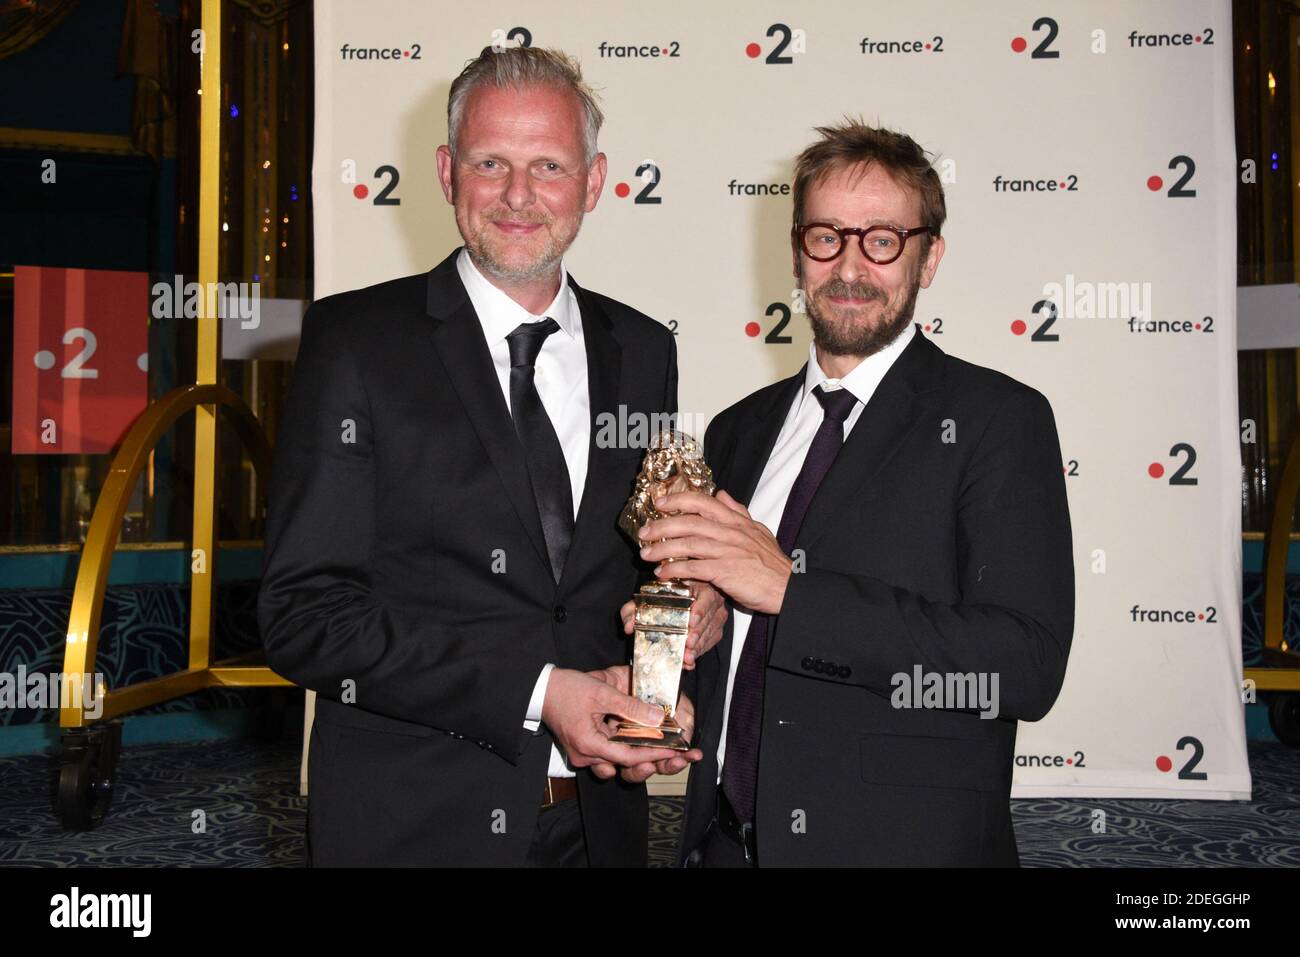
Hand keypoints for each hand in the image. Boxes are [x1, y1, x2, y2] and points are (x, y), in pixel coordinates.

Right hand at [540, 668, 683, 776]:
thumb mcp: (602, 693)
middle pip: (623, 761)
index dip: (653, 754)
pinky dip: (620, 745)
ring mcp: (582, 754)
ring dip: (633, 751)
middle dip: (647, 754)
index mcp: (589, 744)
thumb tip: (656, 718)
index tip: (672, 750)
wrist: (541, 689)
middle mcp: (585, 755)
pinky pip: (605, 752)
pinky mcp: (582, 747)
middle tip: (668, 747)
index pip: (628, 757)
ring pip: (615, 758)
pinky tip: (631, 734)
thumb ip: (630, 706)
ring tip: (653, 743)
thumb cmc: (566, 689)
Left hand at [620, 581, 726, 669]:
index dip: (700, 609)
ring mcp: (715, 614)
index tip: (691, 621)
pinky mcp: (715, 628)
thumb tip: (629, 626)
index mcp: (696, 584)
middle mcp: (710, 598)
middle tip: (688, 643)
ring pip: (711, 631)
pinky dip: (701, 651)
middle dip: (698, 633)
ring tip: (688, 655)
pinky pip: (711, 640)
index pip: (705, 596)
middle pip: (709, 618)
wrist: (673, 598)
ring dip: (699, 645)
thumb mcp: (645, 597)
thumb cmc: (663, 595)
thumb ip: (633, 609)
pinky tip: (691, 659)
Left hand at [636, 489, 791, 614]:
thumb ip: (738, 512)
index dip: (678, 500)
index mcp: (737, 521)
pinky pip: (694, 568)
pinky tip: (663, 574)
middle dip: (662, 527)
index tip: (660, 504)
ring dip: (663, 550)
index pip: (703, 502)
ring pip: (688, 545)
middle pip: (689, 523)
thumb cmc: (772, 563)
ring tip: (646, 555)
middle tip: (644, 533)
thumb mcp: (758, 530)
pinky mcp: (725, 572)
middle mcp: (730, 533)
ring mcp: (728, 552)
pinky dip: (676, 570)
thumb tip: (721, 494)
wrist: (788, 587)